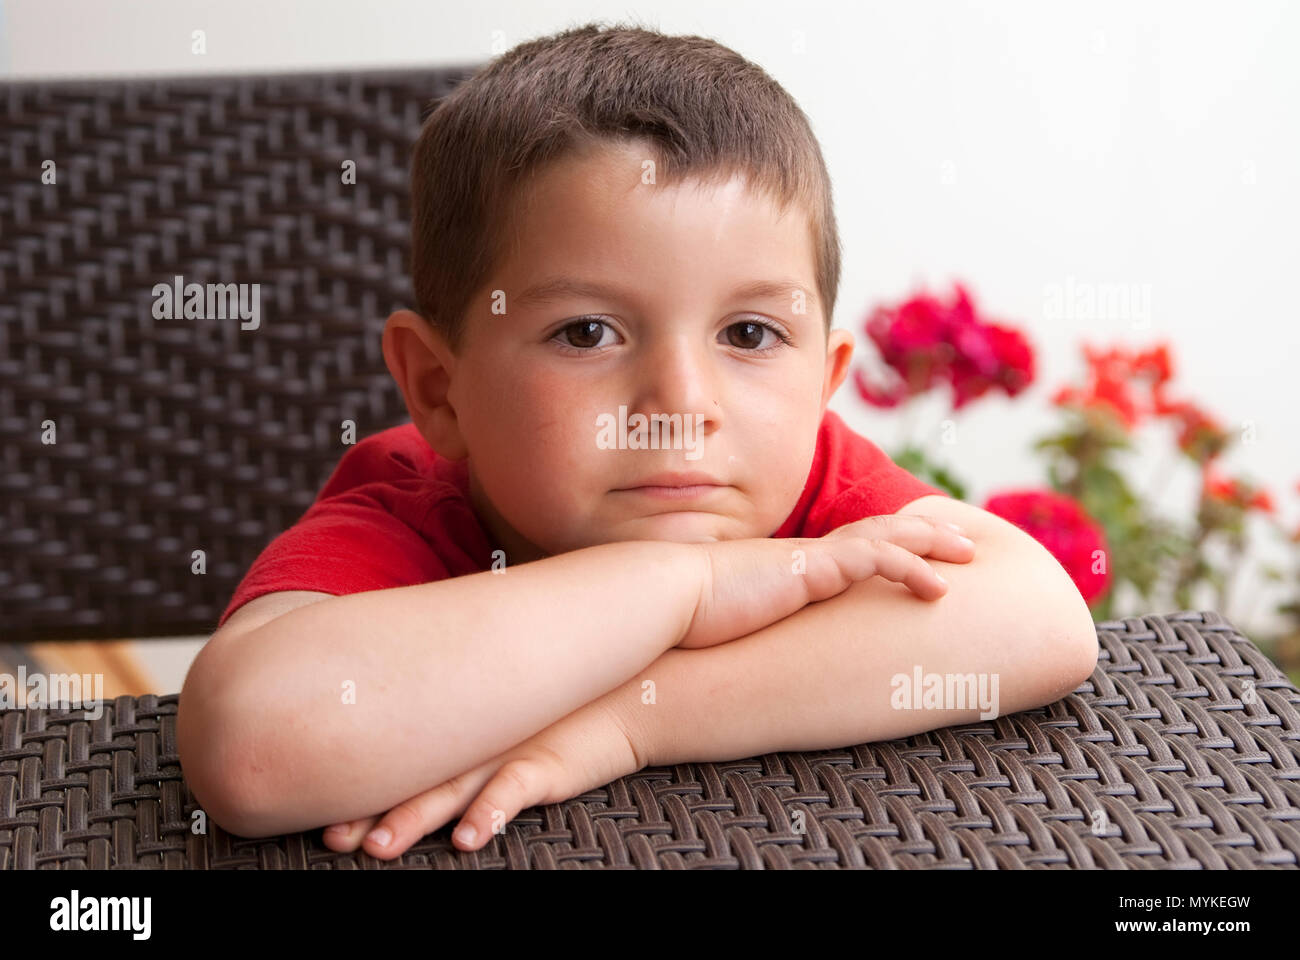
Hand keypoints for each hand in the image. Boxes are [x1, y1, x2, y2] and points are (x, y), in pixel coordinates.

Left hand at [320, 692, 643, 859]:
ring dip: (414, 818)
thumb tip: (425, 739)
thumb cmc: (567, 708)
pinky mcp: (546, 762)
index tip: (315, 813)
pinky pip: (513, 790)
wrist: (628, 691)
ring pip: (452, 789)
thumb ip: (471, 724)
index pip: (401, 761)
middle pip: (413, 781)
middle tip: (330, 837)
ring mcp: (509, 751)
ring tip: (378, 847)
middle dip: (369, 811)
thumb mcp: (512, 714)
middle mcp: (476, 741)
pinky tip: (468, 837)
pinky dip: (490, 812)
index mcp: (463, 731)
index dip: (357, 788)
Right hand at [678, 513, 975, 648]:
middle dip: (925, 531)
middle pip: (879, 529)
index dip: (889, 541)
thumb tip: (754, 647)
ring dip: (932, 542)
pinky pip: (877, 560)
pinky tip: (940, 588)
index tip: (919, 548)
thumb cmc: (690, 617)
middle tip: (964, 542)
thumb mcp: (733, 620)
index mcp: (792, 565)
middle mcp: (807, 555)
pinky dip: (913, 569)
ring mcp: (812, 559)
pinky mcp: (813, 570)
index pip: (850, 543)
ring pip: (888, 536)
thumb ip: (753, 623)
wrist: (666, 597)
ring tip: (968, 556)